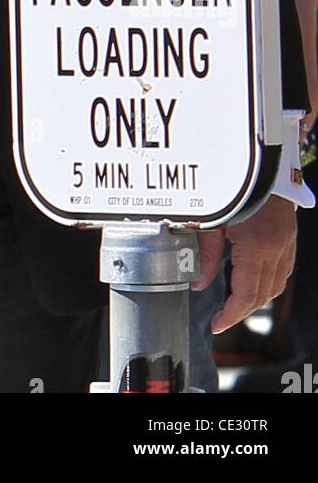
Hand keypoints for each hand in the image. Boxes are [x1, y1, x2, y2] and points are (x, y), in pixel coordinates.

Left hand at [193, 195, 295, 333]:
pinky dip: (269, 280)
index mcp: (256, 246)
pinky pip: (283, 269)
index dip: (231, 315)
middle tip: (222, 317)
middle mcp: (276, 248)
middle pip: (262, 295)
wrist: (260, 160)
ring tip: (235, 302)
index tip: (217, 325)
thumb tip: (197, 284)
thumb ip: (204, 254)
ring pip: (276, 285)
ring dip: (257, 297)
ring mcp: (286, 242)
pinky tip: (253, 278)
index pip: (246, 295)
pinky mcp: (289, 235)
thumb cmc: (231, 185)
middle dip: (242, 310)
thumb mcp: (211, 219)